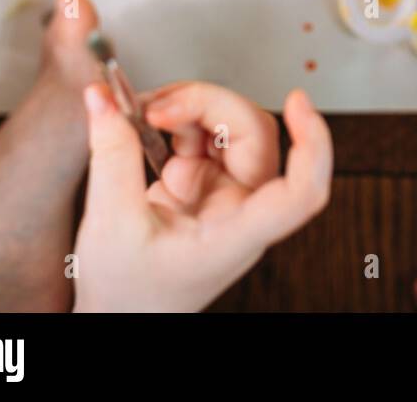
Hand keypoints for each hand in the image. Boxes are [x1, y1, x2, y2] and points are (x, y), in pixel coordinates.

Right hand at [72, 81, 331, 312]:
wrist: (117, 315)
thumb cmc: (126, 292)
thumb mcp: (110, 225)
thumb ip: (112, 157)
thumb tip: (104, 100)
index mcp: (235, 236)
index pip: (299, 193)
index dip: (312, 145)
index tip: (297, 101)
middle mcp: (241, 211)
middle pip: (255, 136)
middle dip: (208, 105)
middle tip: (156, 106)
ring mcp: (225, 195)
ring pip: (232, 128)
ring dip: (190, 107)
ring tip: (142, 113)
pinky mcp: (206, 184)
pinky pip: (205, 135)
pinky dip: (177, 120)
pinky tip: (145, 125)